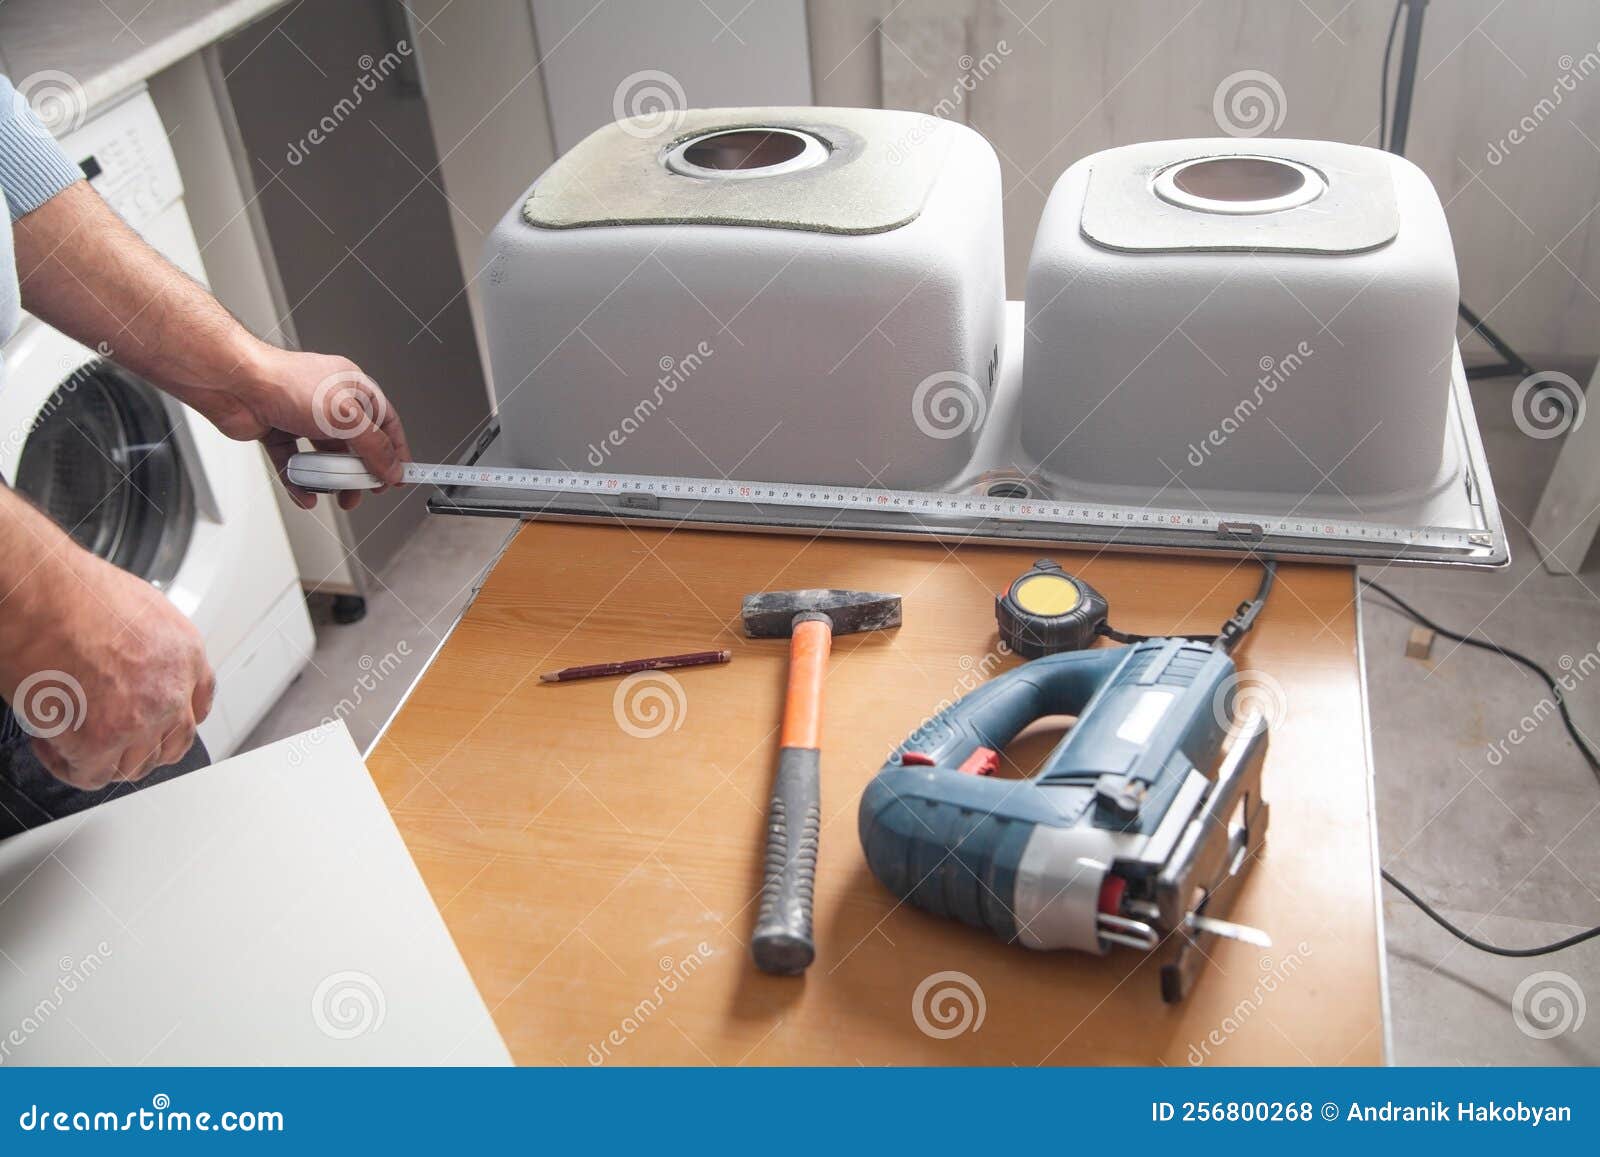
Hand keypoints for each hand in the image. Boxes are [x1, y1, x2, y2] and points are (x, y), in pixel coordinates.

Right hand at [0, 550, 213, 789]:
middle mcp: (172, 689)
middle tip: (106, 739)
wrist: (36, 595)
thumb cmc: (70, 592)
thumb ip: (148, 650)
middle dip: (139, 747)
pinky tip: (50, 740)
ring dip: (103, 758)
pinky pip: (91, 775)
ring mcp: (141, 719)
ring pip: (133, 765)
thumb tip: (133, 668)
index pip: (198, 705)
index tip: (152, 724)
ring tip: (71, 735)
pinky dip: (67, 765)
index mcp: (184, 653)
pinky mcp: (101, 740)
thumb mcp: (138, 610)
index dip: (171, 721)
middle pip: (172, 744)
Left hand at [180, 344, 412, 509]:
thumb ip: (374, 447)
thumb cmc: (284, 384)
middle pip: (355, 443)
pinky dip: (299, 481)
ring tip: (336, 495)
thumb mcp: (346, 418)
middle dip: (360, 471)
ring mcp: (302, 417)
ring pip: (324, 455)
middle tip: (363, 491)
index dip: (395, 450)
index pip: (385, 422)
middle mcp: (329, 401)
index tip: (398, 475)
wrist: (233, 385)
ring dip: (330, 479)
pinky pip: (295, 462)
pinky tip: (305, 494)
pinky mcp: (277, 430)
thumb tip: (393, 468)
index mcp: (352, 387)